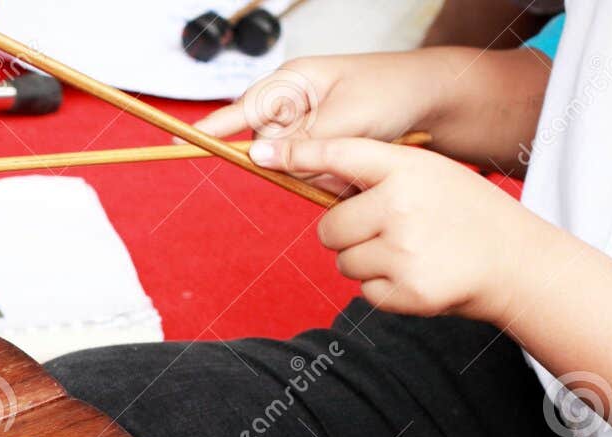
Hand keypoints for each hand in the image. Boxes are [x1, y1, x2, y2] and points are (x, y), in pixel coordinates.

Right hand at [197, 48, 549, 174]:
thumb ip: (300, 143)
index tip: (174, 140)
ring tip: (359, 147)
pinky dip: (334, 178)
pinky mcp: (321, 152)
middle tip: (338, 146)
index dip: (209, 129)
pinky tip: (357, 163)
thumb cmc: (393, 91)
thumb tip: (257, 158)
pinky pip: (311, 177)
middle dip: (300, 159)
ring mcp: (306, 131)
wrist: (438, 102)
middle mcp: (293, 107)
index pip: (239, 111)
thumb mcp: (346, 117)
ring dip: (322, 171)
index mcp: (291, 84)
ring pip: (292, 170)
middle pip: (269, 151)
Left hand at [250, 135, 547, 320]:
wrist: (516, 261)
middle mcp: (401, 206)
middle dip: (348, 234)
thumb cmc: (464, 215)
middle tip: (390, 231)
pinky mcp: (404, 290)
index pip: (340, 156)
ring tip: (410, 252)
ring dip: (366, 262)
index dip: (297, 155)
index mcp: (409, 169)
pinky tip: (417, 274)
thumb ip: (378, 175)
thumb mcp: (430, 176)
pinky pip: (363, 291)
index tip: (262, 152)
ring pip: (342, 262)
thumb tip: (308, 175)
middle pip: (329, 228)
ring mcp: (402, 251)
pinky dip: (383, 287)